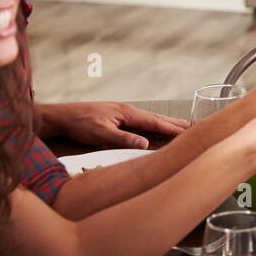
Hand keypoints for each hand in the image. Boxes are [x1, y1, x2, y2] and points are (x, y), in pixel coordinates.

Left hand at [40, 101, 188, 149]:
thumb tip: (145, 144)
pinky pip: (142, 121)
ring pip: (150, 119)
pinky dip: (154, 124)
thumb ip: (124, 139)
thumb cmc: (79, 123)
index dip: (172, 128)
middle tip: (194, 126)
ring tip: (181, 126)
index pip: (155, 122)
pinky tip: (155, 127)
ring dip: (166, 123)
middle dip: (175, 123)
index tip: (189, 131)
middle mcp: (128, 111)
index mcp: (127, 113)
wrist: (62, 116)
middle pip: (157, 118)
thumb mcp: (101, 134)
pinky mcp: (117, 117)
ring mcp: (123, 113)